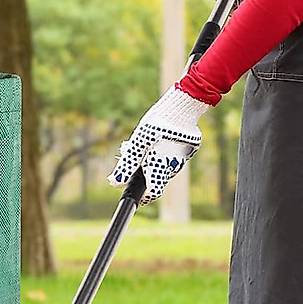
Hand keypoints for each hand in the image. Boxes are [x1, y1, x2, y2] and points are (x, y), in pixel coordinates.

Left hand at [109, 86, 210, 203]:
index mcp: (159, 168)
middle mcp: (172, 167)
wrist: (182, 107)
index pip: (153, 193)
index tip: (135, 194)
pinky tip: (155, 140)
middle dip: (145, 175)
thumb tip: (115, 182)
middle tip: (133, 161)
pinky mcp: (187, 150)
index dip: (143, 196)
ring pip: (165, 168)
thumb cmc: (157, 125)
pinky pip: (173, 157)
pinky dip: (163, 153)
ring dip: (153, 162)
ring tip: (141, 145)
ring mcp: (182, 159)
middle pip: (157, 180)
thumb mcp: (137, 144)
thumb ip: (127, 165)